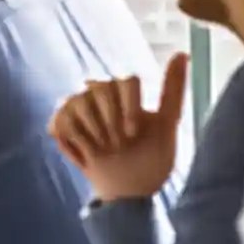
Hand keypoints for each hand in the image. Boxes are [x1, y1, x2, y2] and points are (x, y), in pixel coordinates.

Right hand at [48, 53, 188, 200]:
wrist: (130, 192)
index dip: (128, 108)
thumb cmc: (152, 160)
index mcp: (127, 93)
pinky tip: (86, 153)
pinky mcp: (63, 126)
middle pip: (101, 88)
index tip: (133, 133)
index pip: (126, 80)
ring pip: (77, 101)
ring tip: (102, 149)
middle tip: (117, 144)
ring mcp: (80, 110)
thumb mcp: (168, 126)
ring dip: (91, 131)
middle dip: (110, 121)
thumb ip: (173, 89)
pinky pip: (60, 120)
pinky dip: (71, 138)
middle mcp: (102, 96)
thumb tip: (183, 52)